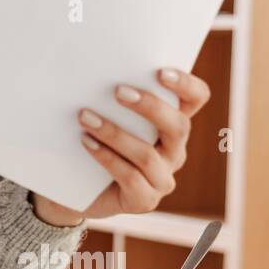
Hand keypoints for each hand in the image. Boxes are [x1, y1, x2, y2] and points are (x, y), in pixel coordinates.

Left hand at [31, 68, 210, 225]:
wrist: (73, 187)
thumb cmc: (91, 139)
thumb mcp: (104, 114)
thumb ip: (110, 96)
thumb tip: (91, 67)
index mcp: (171, 124)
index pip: (195, 99)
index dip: (186, 85)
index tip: (161, 71)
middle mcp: (174, 151)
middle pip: (178, 126)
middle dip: (149, 106)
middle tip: (118, 91)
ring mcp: (162, 179)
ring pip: (148, 155)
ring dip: (115, 133)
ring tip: (85, 117)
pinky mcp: (144, 200)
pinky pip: (130, 178)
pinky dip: (106, 157)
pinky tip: (86, 142)